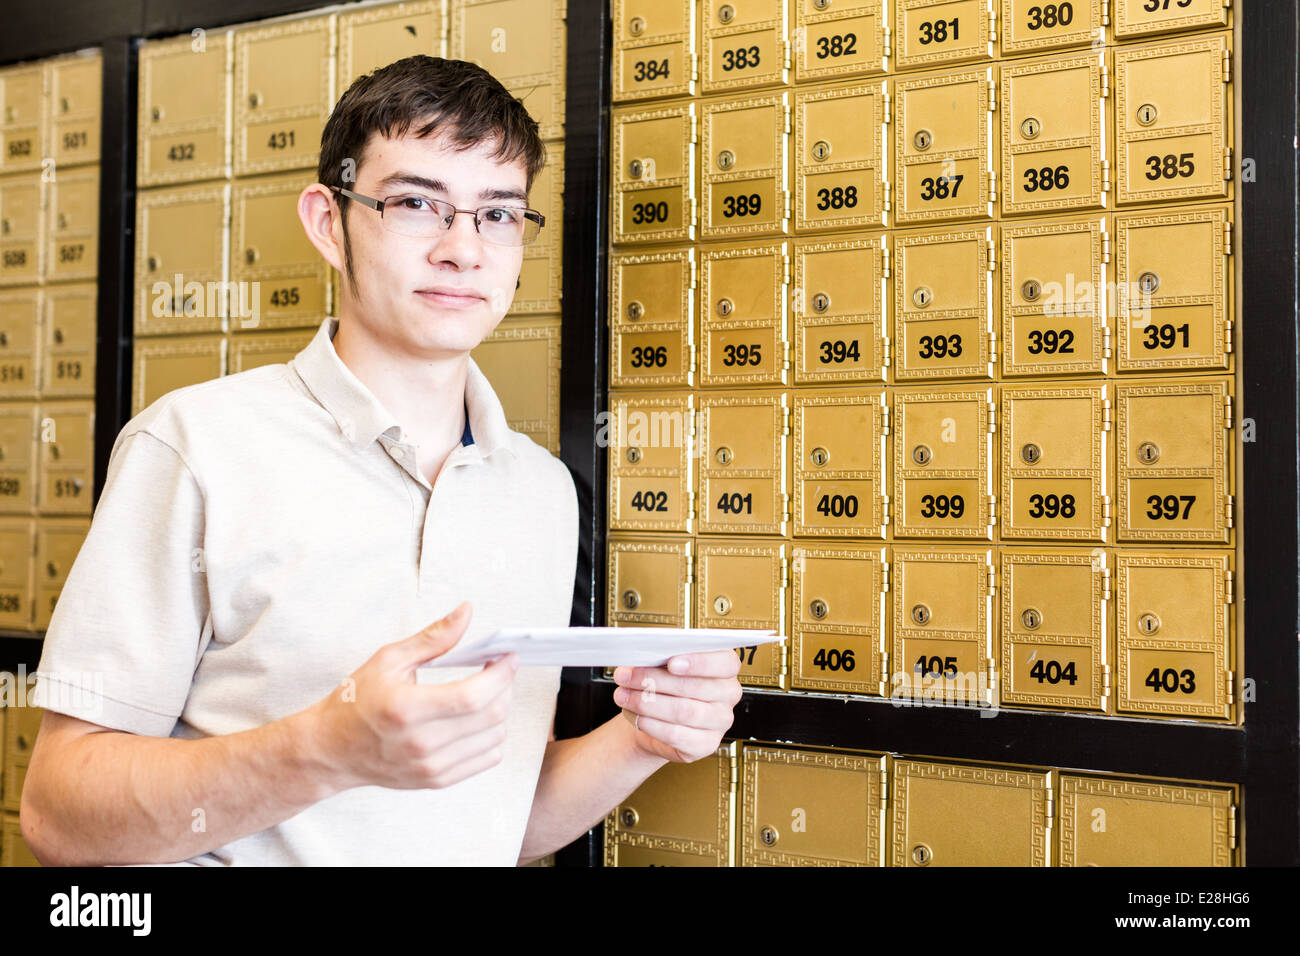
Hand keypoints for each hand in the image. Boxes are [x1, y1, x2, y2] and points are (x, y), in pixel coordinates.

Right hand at [310, 601, 518, 790]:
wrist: (331, 750)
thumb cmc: (356, 702)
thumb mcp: (389, 659)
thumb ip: (433, 637)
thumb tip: (465, 613)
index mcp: (407, 709)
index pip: (472, 696)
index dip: (500, 674)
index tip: (508, 656)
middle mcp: (420, 743)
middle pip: (490, 716)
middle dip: (505, 686)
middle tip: (499, 669)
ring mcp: (430, 766)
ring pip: (495, 738)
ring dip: (501, 710)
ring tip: (486, 692)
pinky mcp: (436, 780)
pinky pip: (487, 758)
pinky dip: (493, 735)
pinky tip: (478, 718)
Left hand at [611, 651, 742, 762]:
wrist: (657, 717)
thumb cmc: (664, 684)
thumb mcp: (663, 663)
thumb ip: (661, 656)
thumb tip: (643, 656)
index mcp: (725, 667)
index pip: (725, 663)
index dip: (699, 662)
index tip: (671, 663)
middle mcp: (728, 694)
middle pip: (696, 687)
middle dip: (656, 681)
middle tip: (627, 676)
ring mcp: (720, 721)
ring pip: (685, 712)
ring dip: (648, 703)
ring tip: (624, 696)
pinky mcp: (706, 744)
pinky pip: (678, 735)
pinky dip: (653, 725)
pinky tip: (638, 717)